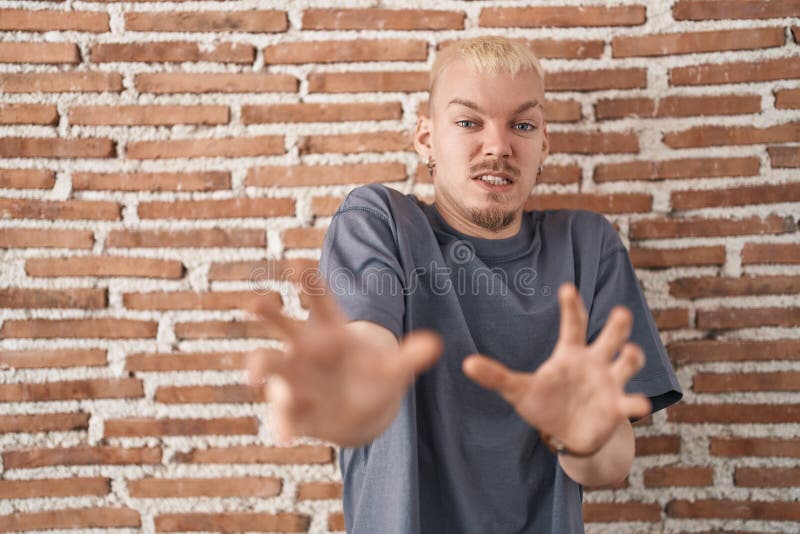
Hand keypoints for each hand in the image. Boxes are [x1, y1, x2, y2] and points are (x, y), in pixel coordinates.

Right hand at [246, 274, 442, 446]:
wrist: (361, 414)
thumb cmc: (373, 380)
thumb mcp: (394, 369)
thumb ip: (411, 356)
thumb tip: (436, 343)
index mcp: (331, 333)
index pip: (320, 302)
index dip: (308, 282)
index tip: (295, 263)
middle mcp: (306, 352)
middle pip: (284, 327)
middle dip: (268, 313)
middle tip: (252, 302)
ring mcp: (295, 380)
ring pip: (273, 366)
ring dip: (261, 366)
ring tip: (255, 373)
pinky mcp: (294, 410)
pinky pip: (284, 414)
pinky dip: (283, 424)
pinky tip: (287, 436)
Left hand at [462, 283, 650, 455]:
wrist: (567, 433)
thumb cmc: (543, 403)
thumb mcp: (517, 390)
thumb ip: (496, 376)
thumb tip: (466, 364)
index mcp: (570, 353)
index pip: (573, 325)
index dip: (571, 307)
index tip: (568, 288)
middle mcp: (594, 362)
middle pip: (610, 336)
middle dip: (618, 324)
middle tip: (620, 312)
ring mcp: (609, 383)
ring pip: (627, 362)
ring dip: (631, 356)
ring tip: (629, 353)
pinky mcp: (617, 407)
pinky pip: (630, 402)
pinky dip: (636, 403)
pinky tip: (637, 404)